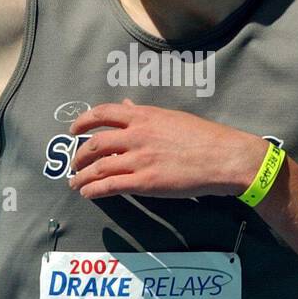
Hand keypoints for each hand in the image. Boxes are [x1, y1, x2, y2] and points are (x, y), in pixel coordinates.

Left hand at [67, 99, 265, 199]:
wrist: (224, 158)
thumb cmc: (204, 137)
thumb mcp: (171, 117)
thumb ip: (145, 113)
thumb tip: (127, 104)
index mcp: (144, 116)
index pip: (104, 113)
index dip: (83, 121)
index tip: (74, 130)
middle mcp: (137, 135)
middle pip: (96, 143)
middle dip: (80, 155)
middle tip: (75, 163)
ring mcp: (140, 159)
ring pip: (99, 167)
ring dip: (82, 176)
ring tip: (76, 182)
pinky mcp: (145, 182)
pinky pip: (111, 186)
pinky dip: (94, 190)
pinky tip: (87, 194)